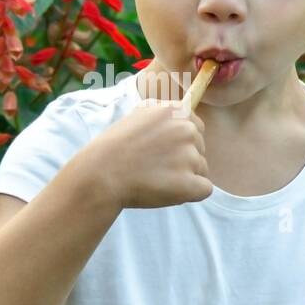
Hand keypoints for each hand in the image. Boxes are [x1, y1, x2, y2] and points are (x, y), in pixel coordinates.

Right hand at [83, 102, 212, 209]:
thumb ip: (164, 115)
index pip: (197, 127)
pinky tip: (167, 191)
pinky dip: (189, 193)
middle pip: (200, 148)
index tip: (162, 150)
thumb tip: (184, 119)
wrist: (101, 174)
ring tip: (156, 179)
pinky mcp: (191, 183)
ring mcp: (190, 156)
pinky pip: (204, 190)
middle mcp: (187, 129)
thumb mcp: (138, 115)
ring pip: (201, 170)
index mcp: (176, 111)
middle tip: (155, 166)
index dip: (181, 142)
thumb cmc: (114, 148)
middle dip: (184, 159)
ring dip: (184, 177)